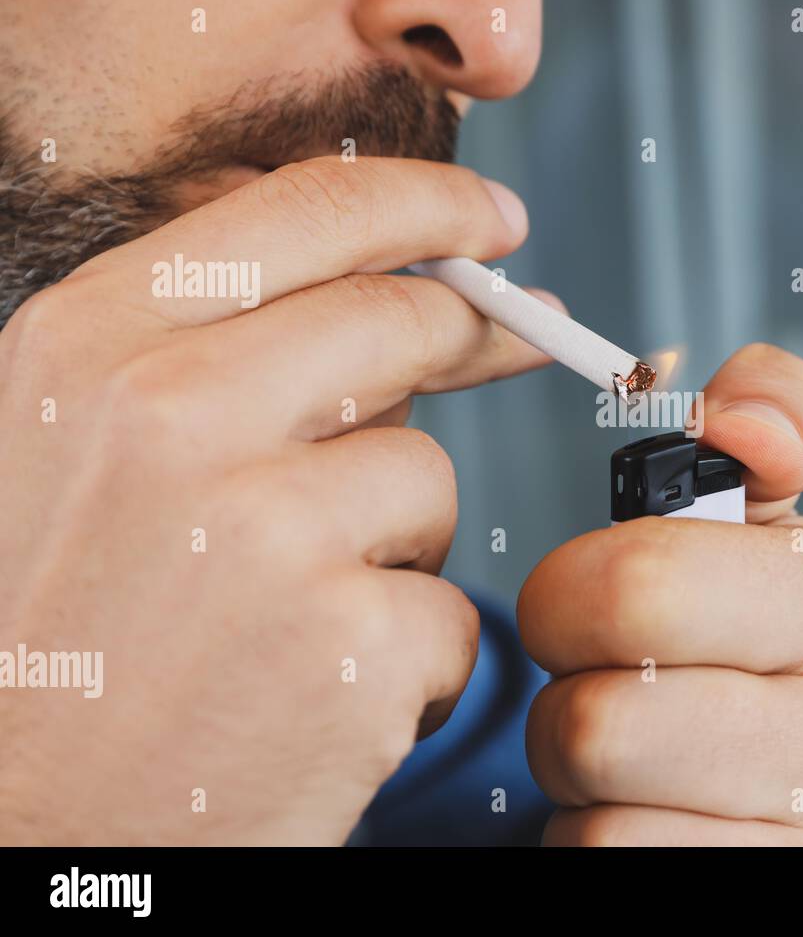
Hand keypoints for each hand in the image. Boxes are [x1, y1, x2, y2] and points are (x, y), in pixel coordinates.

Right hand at [0, 156, 550, 843]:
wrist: (22, 834)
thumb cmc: (61, 643)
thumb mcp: (76, 447)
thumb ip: (214, 348)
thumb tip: (390, 284)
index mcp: (97, 346)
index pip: (311, 210)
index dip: (429, 204)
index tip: (494, 220)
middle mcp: (174, 418)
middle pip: (402, 323)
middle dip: (470, 336)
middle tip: (518, 339)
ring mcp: (267, 533)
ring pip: (429, 477)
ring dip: (395, 543)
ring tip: (293, 616)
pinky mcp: (348, 645)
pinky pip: (448, 609)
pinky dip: (408, 655)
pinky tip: (315, 696)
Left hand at [518, 343, 802, 844]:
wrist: (784, 803)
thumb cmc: (744, 643)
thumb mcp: (759, 524)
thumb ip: (763, 424)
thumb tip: (746, 422)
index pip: (638, 589)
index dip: (566, 597)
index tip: (587, 606)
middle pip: (599, 722)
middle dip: (564, 702)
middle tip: (601, 687)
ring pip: (595, 824)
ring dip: (580, 791)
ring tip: (633, 765)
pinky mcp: (771, 907)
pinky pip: (608, 877)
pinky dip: (596, 852)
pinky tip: (649, 822)